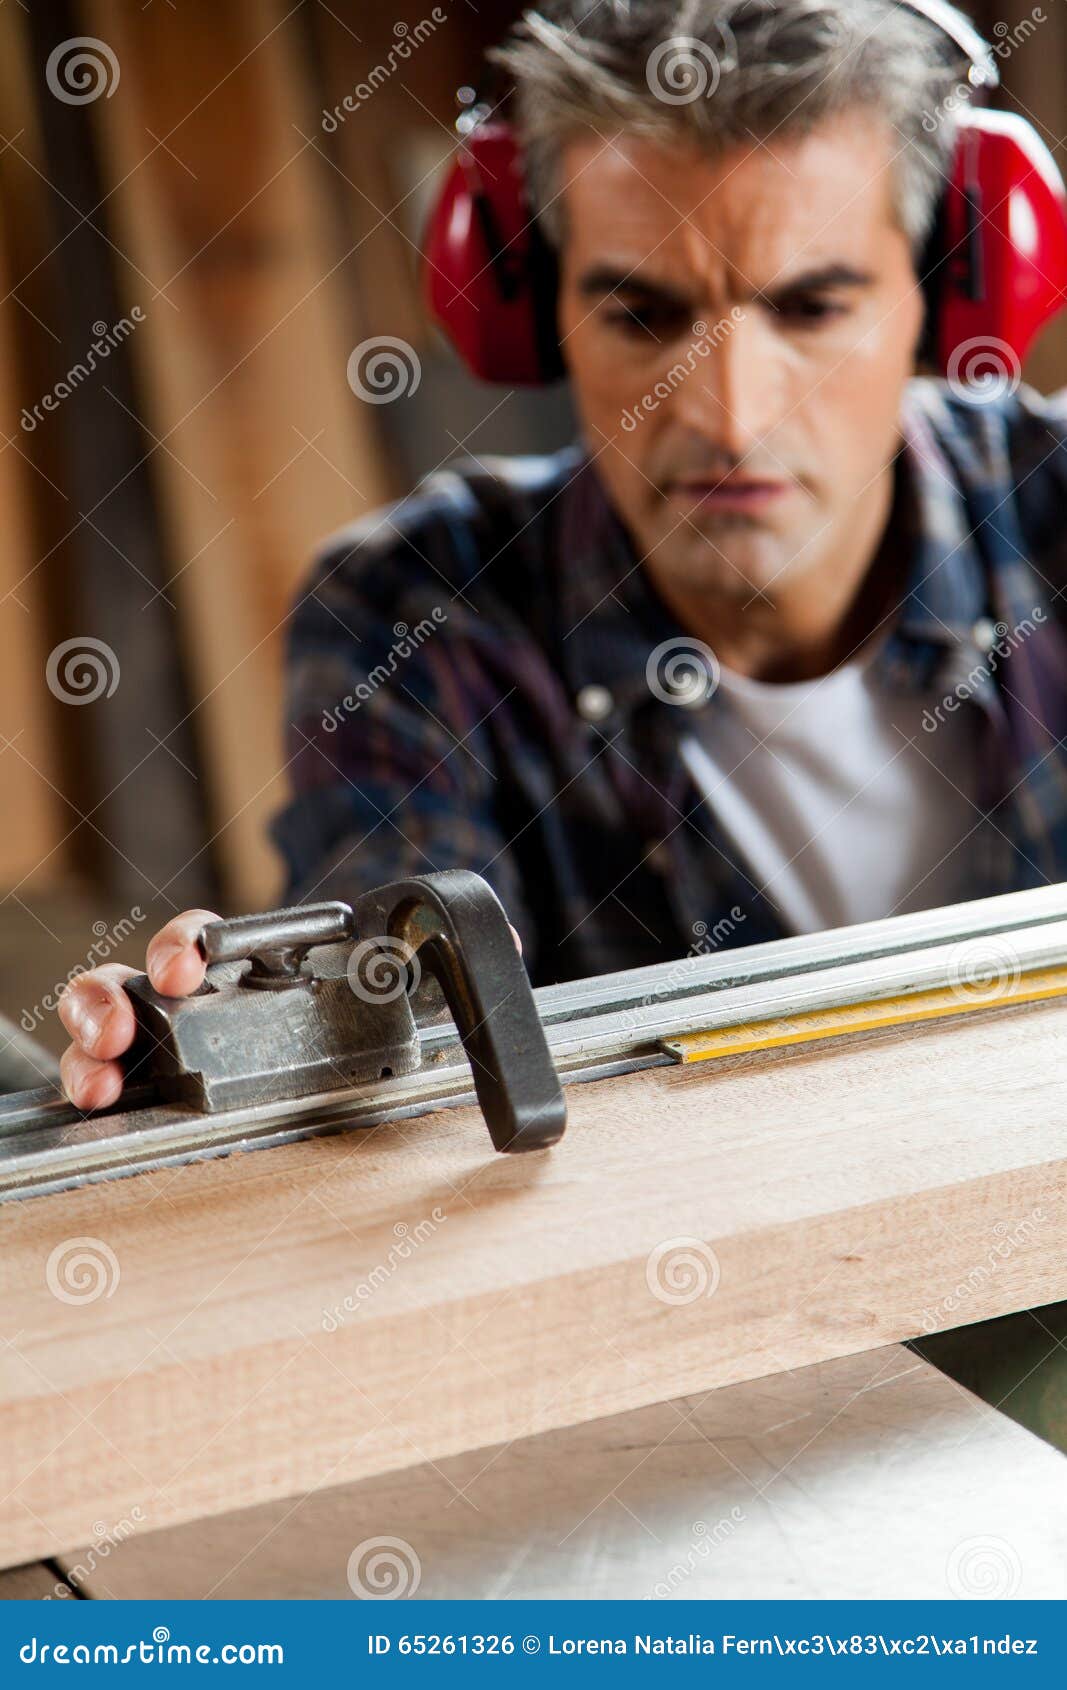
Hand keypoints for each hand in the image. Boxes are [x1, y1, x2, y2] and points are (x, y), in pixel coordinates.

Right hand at [59, 907, 524, 1110]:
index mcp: (255, 962)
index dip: (191, 945)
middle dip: (117, 996)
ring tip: (102, 1076)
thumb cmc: (356, 1014)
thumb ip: (440, 964)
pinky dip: (91, 1085)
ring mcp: (172, 1041)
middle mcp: (202, 996)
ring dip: (93, 1043)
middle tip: (125, 1026)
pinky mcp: (159, 1086)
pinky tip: (97, 1103)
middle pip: (137, 980)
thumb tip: (504, 939)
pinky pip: (108, 1079)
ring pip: (108, 1026)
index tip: (190, 967)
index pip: (208, 940)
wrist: (347, 1049)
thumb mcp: (399, 987)